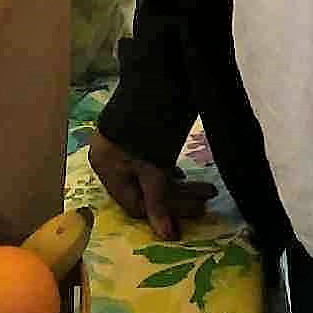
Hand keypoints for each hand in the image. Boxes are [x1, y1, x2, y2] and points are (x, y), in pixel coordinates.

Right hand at [88, 131, 213, 241]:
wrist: (155, 75)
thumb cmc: (151, 124)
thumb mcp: (156, 166)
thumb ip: (159, 200)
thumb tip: (167, 237)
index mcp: (106, 166)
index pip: (135, 203)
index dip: (166, 212)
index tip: (196, 211)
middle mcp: (108, 159)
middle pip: (144, 190)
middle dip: (178, 197)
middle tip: (207, 196)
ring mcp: (120, 148)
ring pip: (150, 178)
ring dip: (177, 186)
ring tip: (204, 188)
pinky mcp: (135, 137)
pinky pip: (150, 165)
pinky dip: (167, 173)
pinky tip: (183, 177)